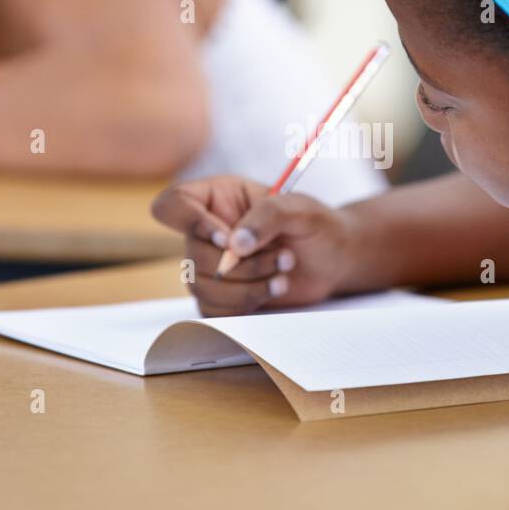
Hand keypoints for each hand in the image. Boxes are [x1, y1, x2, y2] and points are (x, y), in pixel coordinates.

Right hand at [150, 175, 361, 315]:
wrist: (334, 260)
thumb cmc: (318, 225)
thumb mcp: (300, 208)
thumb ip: (268, 216)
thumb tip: (233, 246)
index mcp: (216, 198)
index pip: (174, 205)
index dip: (192, 223)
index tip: (228, 239)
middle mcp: (206, 231)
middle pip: (191, 255)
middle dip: (242, 265)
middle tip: (283, 257)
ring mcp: (210, 266)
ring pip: (201, 287)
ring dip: (247, 287)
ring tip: (283, 274)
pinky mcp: (221, 297)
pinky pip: (213, 311)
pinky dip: (245, 305)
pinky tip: (272, 290)